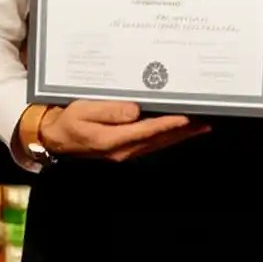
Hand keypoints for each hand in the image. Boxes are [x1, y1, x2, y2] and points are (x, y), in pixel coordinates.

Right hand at [39, 100, 209, 161]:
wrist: (56, 137)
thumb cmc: (68, 120)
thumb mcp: (82, 111)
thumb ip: (109, 110)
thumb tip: (135, 110)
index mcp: (113, 139)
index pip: (147, 130)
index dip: (168, 123)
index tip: (187, 116)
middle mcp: (123, 149)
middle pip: (159, 140)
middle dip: (183, 131)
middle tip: (205, 121)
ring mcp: (126, 152)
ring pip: (159, 143)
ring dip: (180, 135)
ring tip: (200, 126)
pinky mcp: (125, 149)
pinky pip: (152, 144)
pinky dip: (168, 136)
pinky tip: (178, 131)